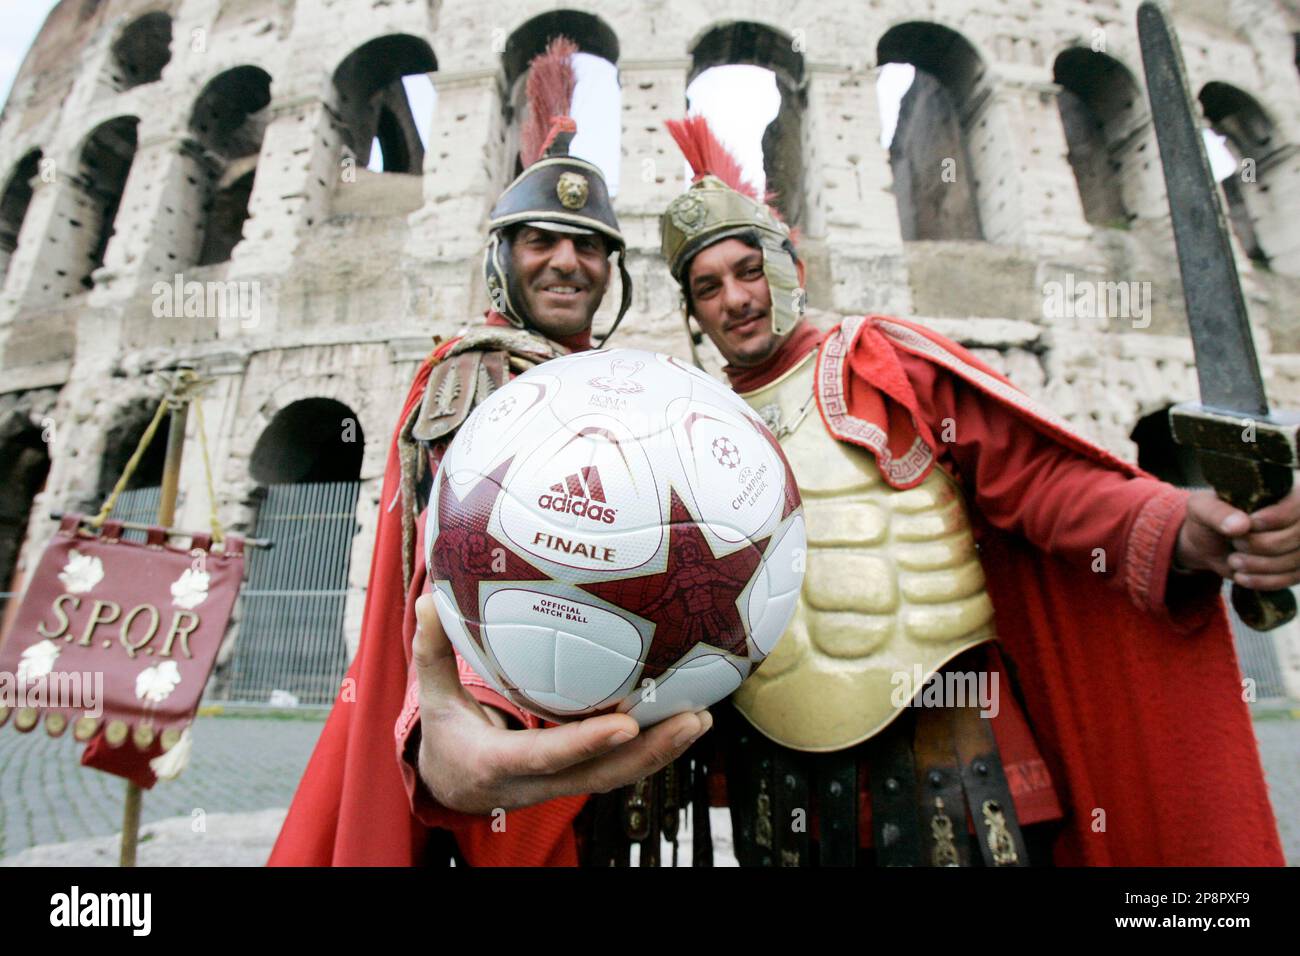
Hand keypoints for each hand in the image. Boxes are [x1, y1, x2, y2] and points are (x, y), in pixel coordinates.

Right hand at [412, 593, 712, 814]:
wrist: (456, 786)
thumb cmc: (448, 735)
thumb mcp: (434, 698)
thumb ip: (433, 651)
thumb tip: (428, 600)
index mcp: (501, 764)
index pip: (551, 755)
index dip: (588, 741)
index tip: (626, 721)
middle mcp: (541, 781)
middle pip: (604, 775)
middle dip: (652, 751)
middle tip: (694, 718)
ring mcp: (564, 784)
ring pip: (621, 775)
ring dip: (664, 750)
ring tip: (702, 716)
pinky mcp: (581, 776)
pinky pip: (621, 766)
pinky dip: (653, 746)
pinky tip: (684, 716)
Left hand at [1176, 486, 1299, 589]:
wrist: (1206, 544)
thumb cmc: (1207, 518)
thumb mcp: (1202, 509)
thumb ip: (1218, 512)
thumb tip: (1241, 524)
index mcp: (1278, 493)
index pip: (1297, 505)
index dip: (1274, 519)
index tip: (1248, 526)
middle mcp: (1295, 516)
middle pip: (1298, 536)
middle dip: (1262, 545)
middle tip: (1235, 545)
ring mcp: (1297, 542)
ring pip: (1296, 559)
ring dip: (1261, 566)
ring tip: (1234, 561)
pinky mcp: (1294, 565)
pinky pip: (1292, 577)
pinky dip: (1265, 581)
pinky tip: (1242, 577)